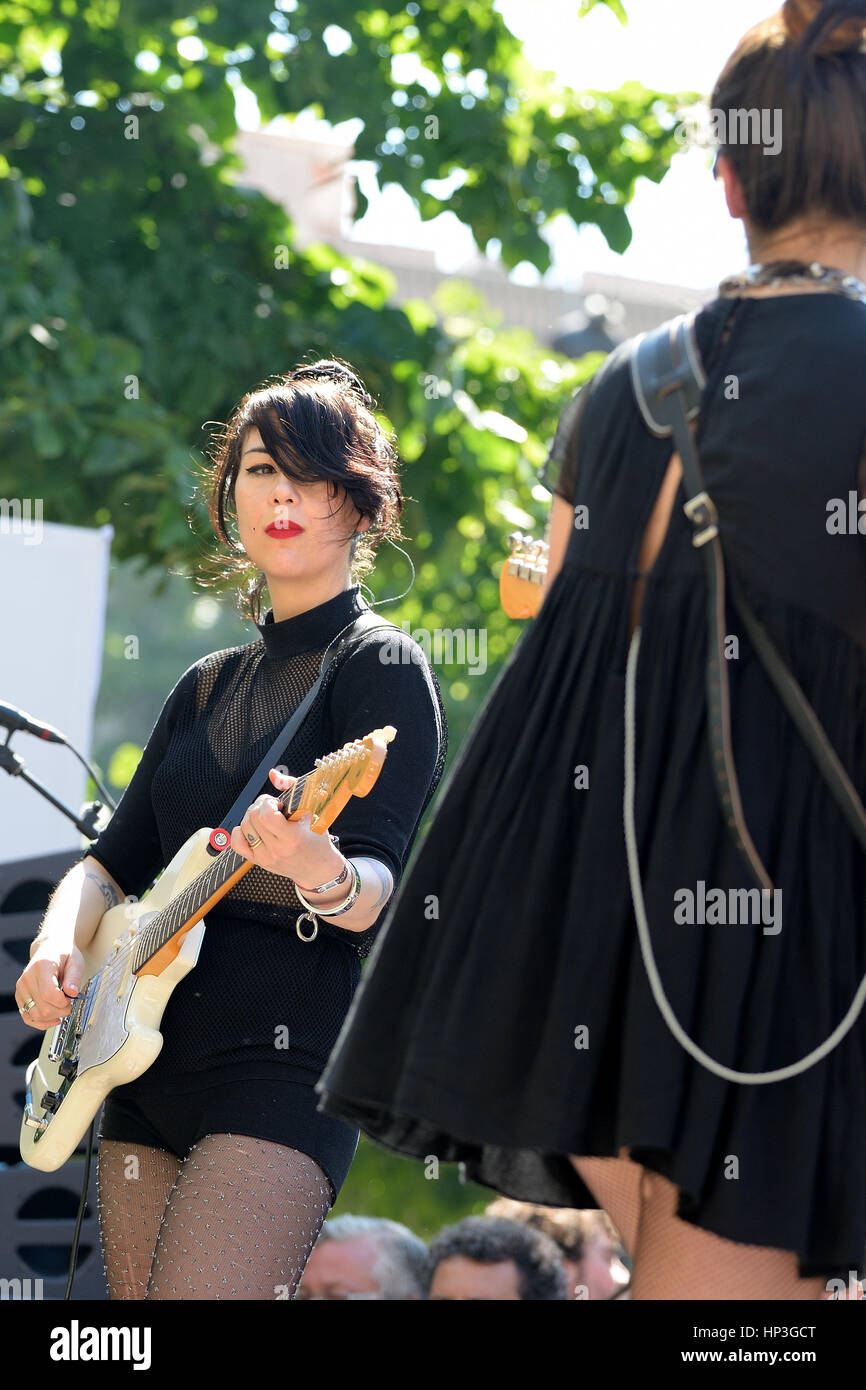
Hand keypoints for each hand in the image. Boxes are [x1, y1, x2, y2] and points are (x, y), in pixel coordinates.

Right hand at [16, 941, 84, 1030]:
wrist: (50, 948)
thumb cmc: (63, 954)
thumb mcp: (75, 962)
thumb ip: (74, 977)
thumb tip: (72, 993)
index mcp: (42, 966)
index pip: (48, 994)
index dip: (62, 1002)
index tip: (70, 998)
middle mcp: (27, 978)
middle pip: (42, 1008)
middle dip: (60, 1011)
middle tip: (69, 1003)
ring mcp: (21, 988)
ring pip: (34, 1015)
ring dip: (52, 1017)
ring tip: (61, 1008)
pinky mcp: (20, 996)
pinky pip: (27, 1017)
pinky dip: (41, 1022)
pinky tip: (53, 1018)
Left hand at [230, 768, 343, 886]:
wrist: (318, 868)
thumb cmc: (317, 841)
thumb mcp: (312, 812)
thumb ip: (292, 788)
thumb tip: (273, 774)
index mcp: (292, 838)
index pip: (266, 815)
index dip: (268, 803)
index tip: (278, 805)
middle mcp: (276, 849)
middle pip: (253, 817)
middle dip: (261, 806)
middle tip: (273, 808)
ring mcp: (264, 857)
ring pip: (244, 826)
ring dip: (253, 816)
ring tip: (267, 818)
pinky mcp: (257, 861)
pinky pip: (237, 843)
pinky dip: (241, 831)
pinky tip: (254, 829)